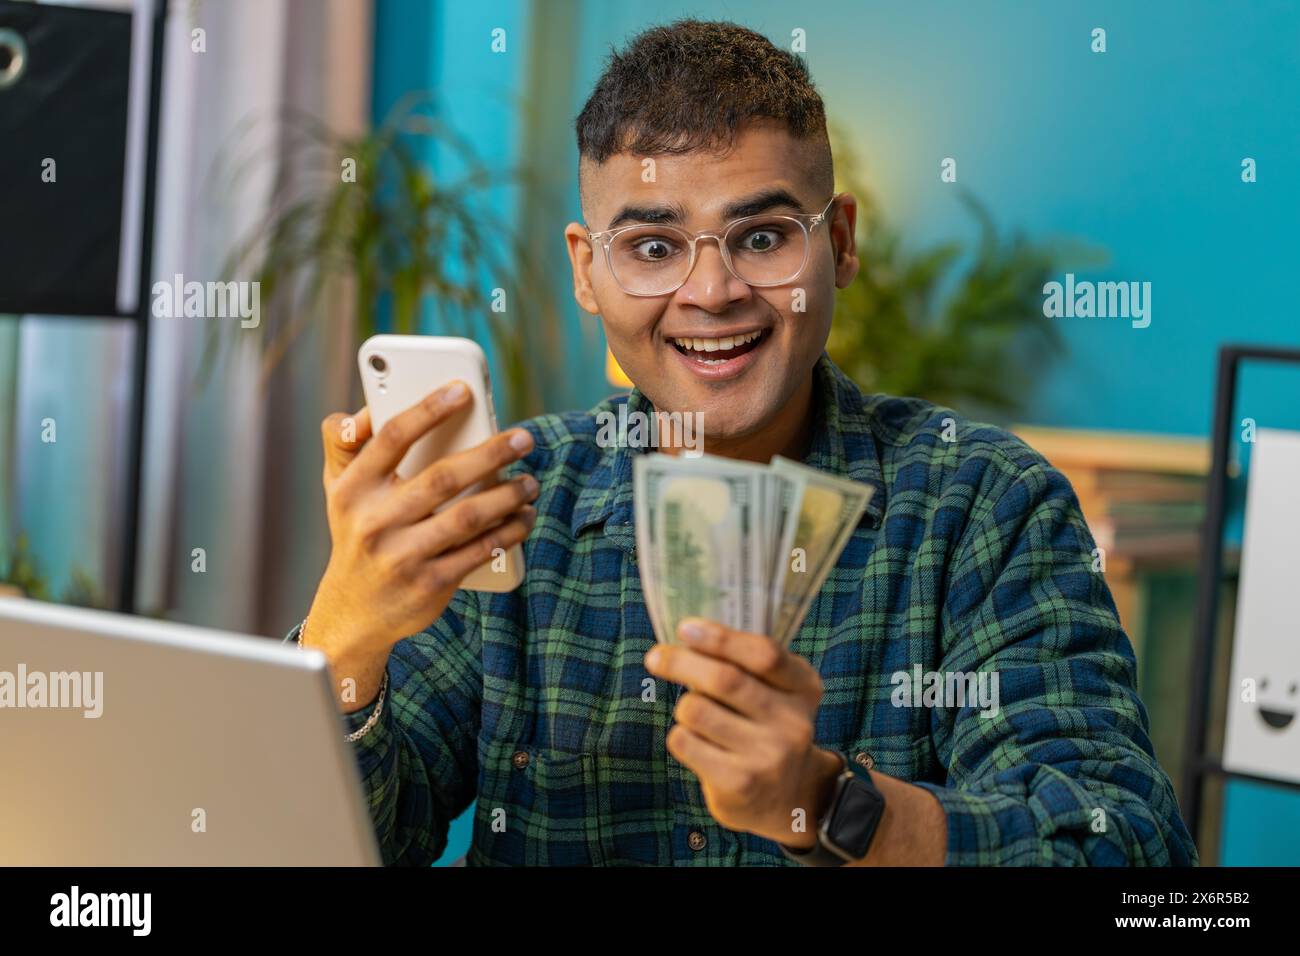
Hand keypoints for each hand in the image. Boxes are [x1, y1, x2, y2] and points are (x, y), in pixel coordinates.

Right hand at [305, 381, 538, 709]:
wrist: (352, 614)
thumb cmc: (357, 534)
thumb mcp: (338, 491)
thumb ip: (347, 445)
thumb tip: (370, 403)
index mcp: (352, 489)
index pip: (391, 438)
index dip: (427, 410)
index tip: (462, 389)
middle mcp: (374, 522)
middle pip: (442, 478)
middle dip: (490, 454)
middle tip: (524, 438)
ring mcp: (402, 556)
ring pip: (466, 517)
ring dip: (507, 496)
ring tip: (530, 482)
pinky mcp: (429, 585)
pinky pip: (478, 552)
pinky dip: (507, 533)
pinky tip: (524, 517)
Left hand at [643, 618, 843, 846]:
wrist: (787, 799)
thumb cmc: (766, 729)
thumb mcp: (777, 693)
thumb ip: (746, 664)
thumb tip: (688, 636)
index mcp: (804, 688)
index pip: (765, 655)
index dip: (721, 639)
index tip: (686, 628)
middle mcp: (793, 722)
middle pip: (725, 680)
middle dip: (681, 662)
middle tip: (656, 657)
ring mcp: (769, 756)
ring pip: (697, 710)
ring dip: (684, 707)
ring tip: (695, 716)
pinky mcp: (740, 784)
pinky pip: (685, 742)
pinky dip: (680, 736)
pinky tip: (698, 744)